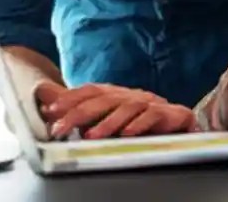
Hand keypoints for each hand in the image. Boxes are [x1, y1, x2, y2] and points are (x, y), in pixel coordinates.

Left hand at [35, 81, 198, 139]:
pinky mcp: (168, 113)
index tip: (51, 111)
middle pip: (103, 99)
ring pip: (126, 108)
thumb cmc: (139, 120)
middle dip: (79, 114)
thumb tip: (47, 103)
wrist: (180, 121)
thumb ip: (80, 110)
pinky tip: (127, 134)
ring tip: (90, 137)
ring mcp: (149, 102)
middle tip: (61, 128)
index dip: (70, 99)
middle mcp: (130, 94)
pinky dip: (139, 125)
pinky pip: (152, 117)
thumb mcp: (107, 115)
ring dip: (107, 123)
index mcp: (116, 93)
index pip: (90, 91)